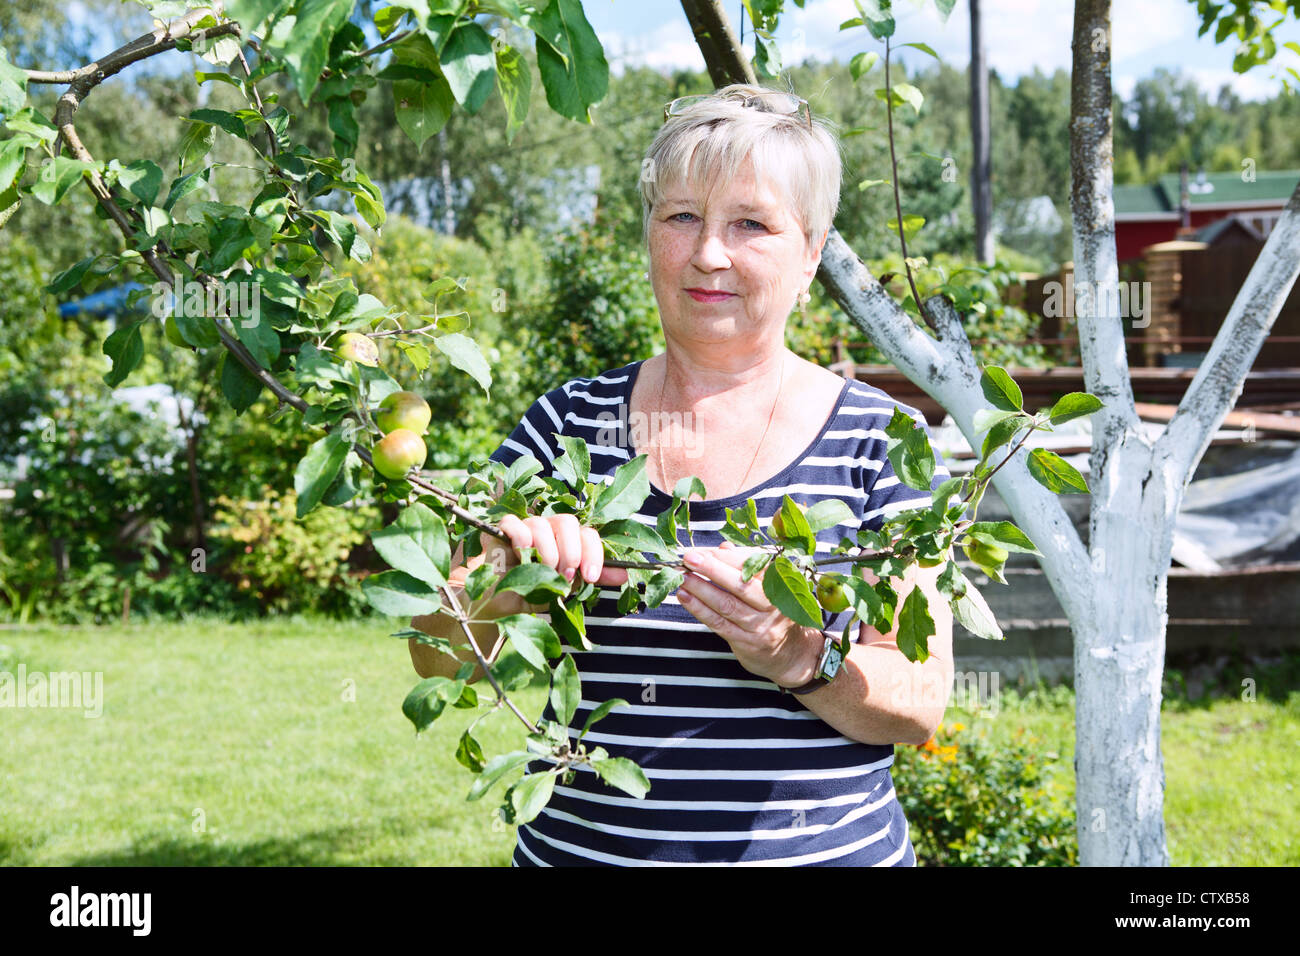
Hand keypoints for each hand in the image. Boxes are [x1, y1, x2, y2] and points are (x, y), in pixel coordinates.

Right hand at [497, 513, 628, 589]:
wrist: (500, 604)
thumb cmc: (534, 593)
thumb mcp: (567, 589)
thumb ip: (593, 578)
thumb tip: (625, 573)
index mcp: (568, 541)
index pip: (587, 534)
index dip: (593, 553)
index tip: (590, 577)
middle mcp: (549, 530)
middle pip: (568, 522)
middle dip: (571, 551)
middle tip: (565, 576)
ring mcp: (526, 528)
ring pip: (542, 524)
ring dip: (548, 551)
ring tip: (544, 571)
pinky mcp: (502, 531)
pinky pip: (514, 523)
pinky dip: (521, 536)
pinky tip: (522, 553)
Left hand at [675, 542, 821, 686]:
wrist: (791, 654)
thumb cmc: (774, 613)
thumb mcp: (768, 587)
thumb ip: (747, 566)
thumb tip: (723, 547)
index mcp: (780, 584)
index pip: (751, 565)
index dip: (725, 556)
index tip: (704, 550)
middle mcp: (772, 605)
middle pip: (740, 584)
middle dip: (712, 569)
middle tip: (689, 558)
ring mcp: (759, 625)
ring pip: (726, 604)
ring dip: (701, 589)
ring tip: (682, 577)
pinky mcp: (746, 642)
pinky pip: (719, 623)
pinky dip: (699, 609)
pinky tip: (685, 597)